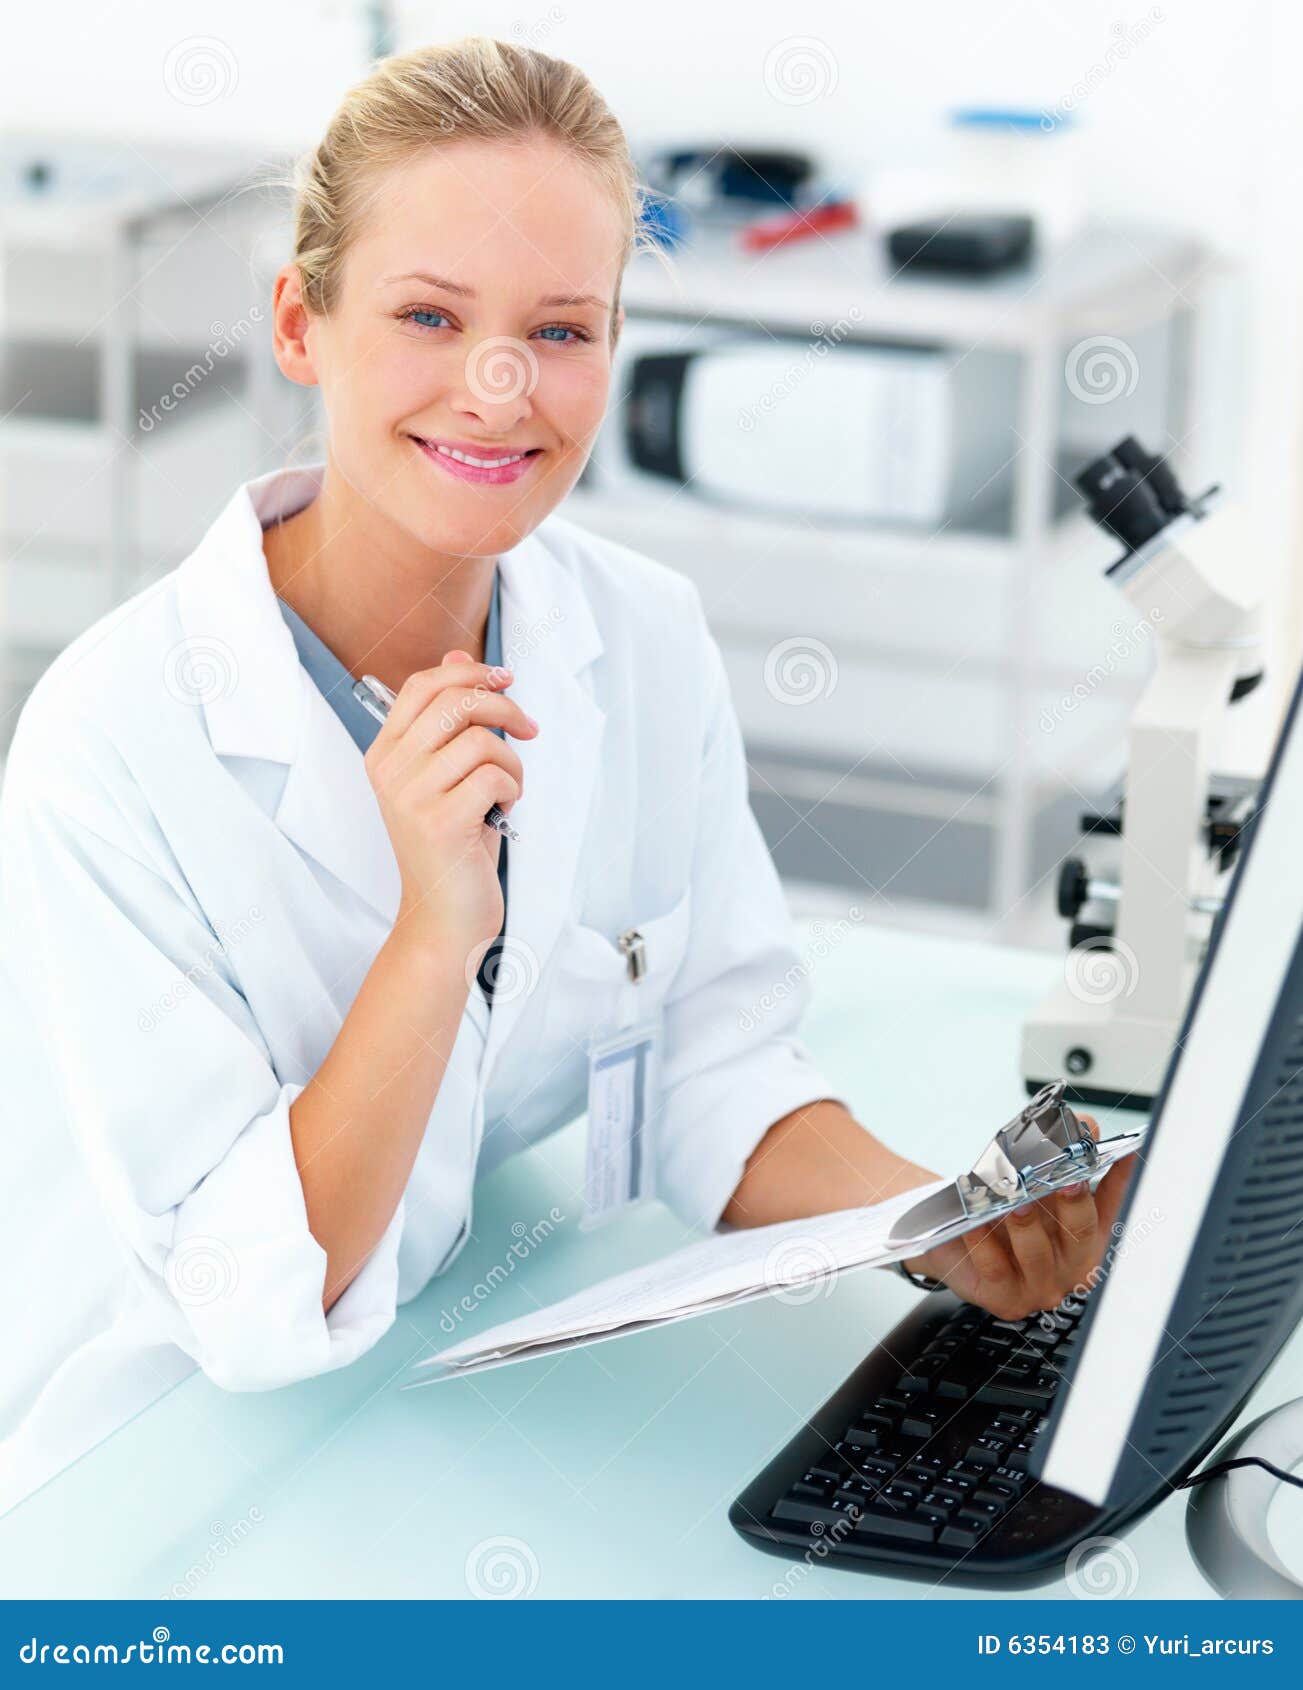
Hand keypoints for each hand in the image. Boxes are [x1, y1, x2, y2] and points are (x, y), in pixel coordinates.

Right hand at [363, 649, 538, 953]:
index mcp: (384, 754)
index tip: (506, 680)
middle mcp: (390, 771)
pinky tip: (503, 810)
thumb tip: (459, 655)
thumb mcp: (446, 775)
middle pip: (456, 702)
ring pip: (481, 740)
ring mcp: (411, 797)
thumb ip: (447, 720)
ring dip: (512, 761)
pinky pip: (495, 776)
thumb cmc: (452, 844)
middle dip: (505, 708)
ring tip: (509, 789)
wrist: (444, 915)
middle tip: (527, 730)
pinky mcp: (440, 822)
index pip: (424, 685)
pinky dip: (512, 788)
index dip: (470, 672)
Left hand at [900, 1116, 1136, 1319]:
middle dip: (1074, 1205)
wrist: (955, 1243)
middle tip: (1067, 1180)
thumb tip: (1086, 1124)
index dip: (1120, 1179)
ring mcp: (1039, 1285)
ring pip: (1037, 1255)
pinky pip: (995, 1267)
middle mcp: (1070, 1265)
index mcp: (1086, 1236)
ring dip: (1026, 1226)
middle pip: (1080, 1235)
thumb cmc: (1000, 1213)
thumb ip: (1060, 1153)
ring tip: (1015, 1202)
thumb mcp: (1032, 1183)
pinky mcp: (1004, 1297)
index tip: (1123, 1152)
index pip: (1111, 1204)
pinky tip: (974, 1223)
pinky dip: (984, 1243)